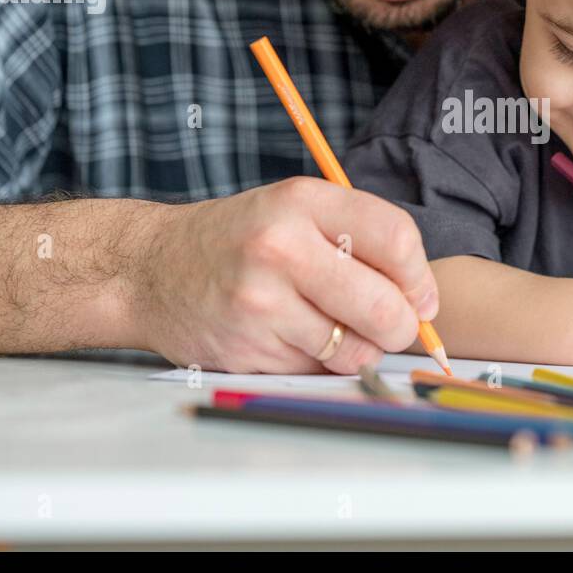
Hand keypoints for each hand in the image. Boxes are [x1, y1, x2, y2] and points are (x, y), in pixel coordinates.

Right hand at [136, 177, 438, 373]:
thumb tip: (423, 299)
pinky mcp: (247, 348)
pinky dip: (317, 364)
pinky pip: (315, 371)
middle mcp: (280, 248)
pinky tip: (290, 338)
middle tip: (394, 326)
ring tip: (332, 327)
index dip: (420, 277)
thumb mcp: (294, 210)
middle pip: (385, 306)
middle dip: (402, 326)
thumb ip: (359, 238)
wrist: (149, 269)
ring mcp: (260, 302)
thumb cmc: (237, 239)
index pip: (396, 238)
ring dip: (358, 349)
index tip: (421, 296)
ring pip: (354, 349)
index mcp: (301, 202)